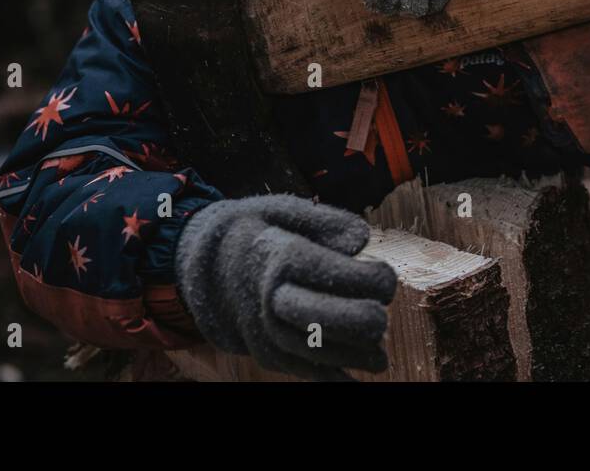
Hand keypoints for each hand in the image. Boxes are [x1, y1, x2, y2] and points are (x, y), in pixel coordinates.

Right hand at [174, 194, 397, 380]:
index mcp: (283, 257)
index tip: (383, 275)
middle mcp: (275, 300)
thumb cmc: (255, 233)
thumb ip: (326, 221)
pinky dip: (340, 379)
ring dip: (362, 352)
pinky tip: (361, 377)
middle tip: (380, 310)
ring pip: (327, 352)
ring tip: (378, 345)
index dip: (377, 279)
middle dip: (371, 319)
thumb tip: (361, 241)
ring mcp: (271, 333)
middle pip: (335, 319)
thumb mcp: (283, 210)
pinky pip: (311, 375)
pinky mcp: (272, 356)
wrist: (206, 270)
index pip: (341, 275)